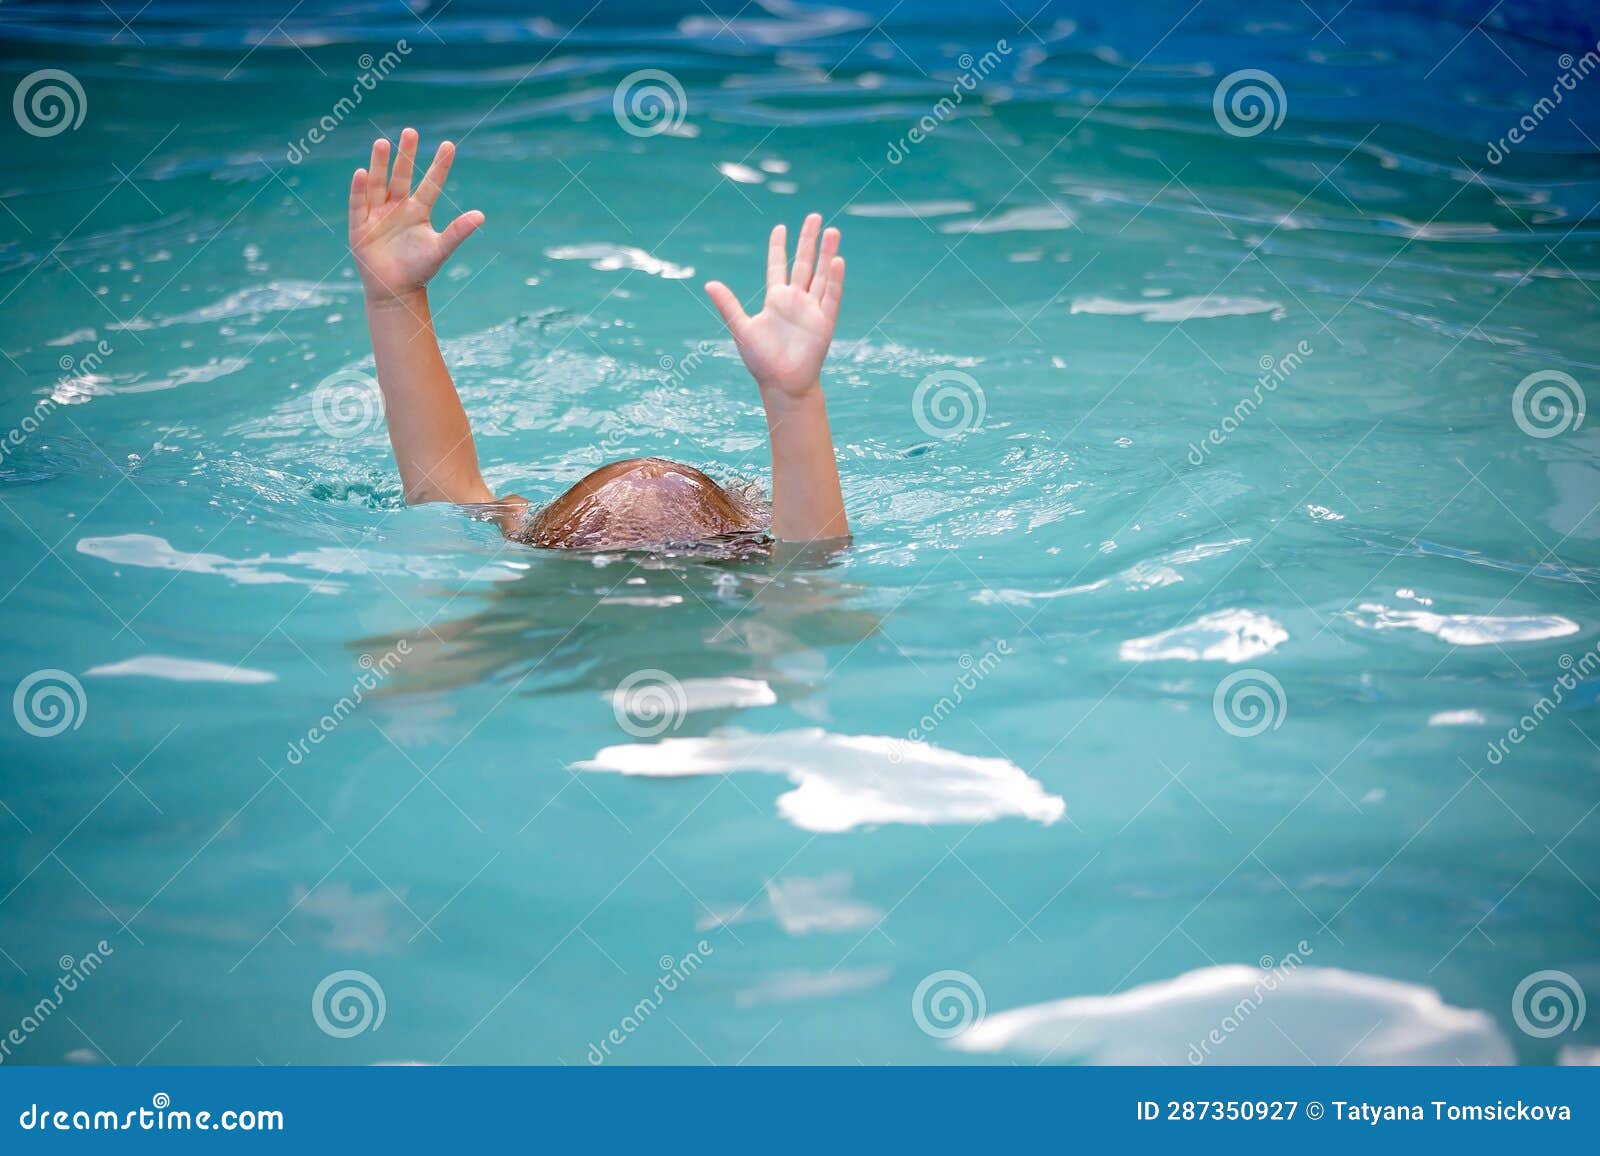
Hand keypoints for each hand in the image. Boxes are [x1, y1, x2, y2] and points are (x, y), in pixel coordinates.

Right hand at [349, 129, 483, 302]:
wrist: (395, 291)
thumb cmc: (419, 269)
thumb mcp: (440, 249)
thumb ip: (458, 231)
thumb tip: (481, 215)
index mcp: (418, 211)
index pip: (431, 184)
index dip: (439, 166)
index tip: (450, 145)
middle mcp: (397, 207)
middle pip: (402, 176)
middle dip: (405, 155)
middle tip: (411, 132)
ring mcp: (378, 214)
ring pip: (379, 184)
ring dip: (380, 165)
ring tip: (383, 143)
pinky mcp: (360, 226)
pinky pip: (359, 204)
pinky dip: (359, 190)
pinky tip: (362, 172)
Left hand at [705, 213, 844, 403]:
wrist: (781, 385)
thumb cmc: (760, 361)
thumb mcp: (741, 328)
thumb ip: (729, 305)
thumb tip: (709, 284)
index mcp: (775, 300)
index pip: (778, 266)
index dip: (779, 247)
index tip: (781, 227)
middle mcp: (795, 301)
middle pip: (804, 264)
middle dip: (809, 241)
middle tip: (814, 217)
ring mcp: (811, 310)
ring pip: (821, 275)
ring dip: (827, 254)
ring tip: (832, 231)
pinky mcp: (824, 323)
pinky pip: (831, 297)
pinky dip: (835, 280)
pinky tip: (837, 261)